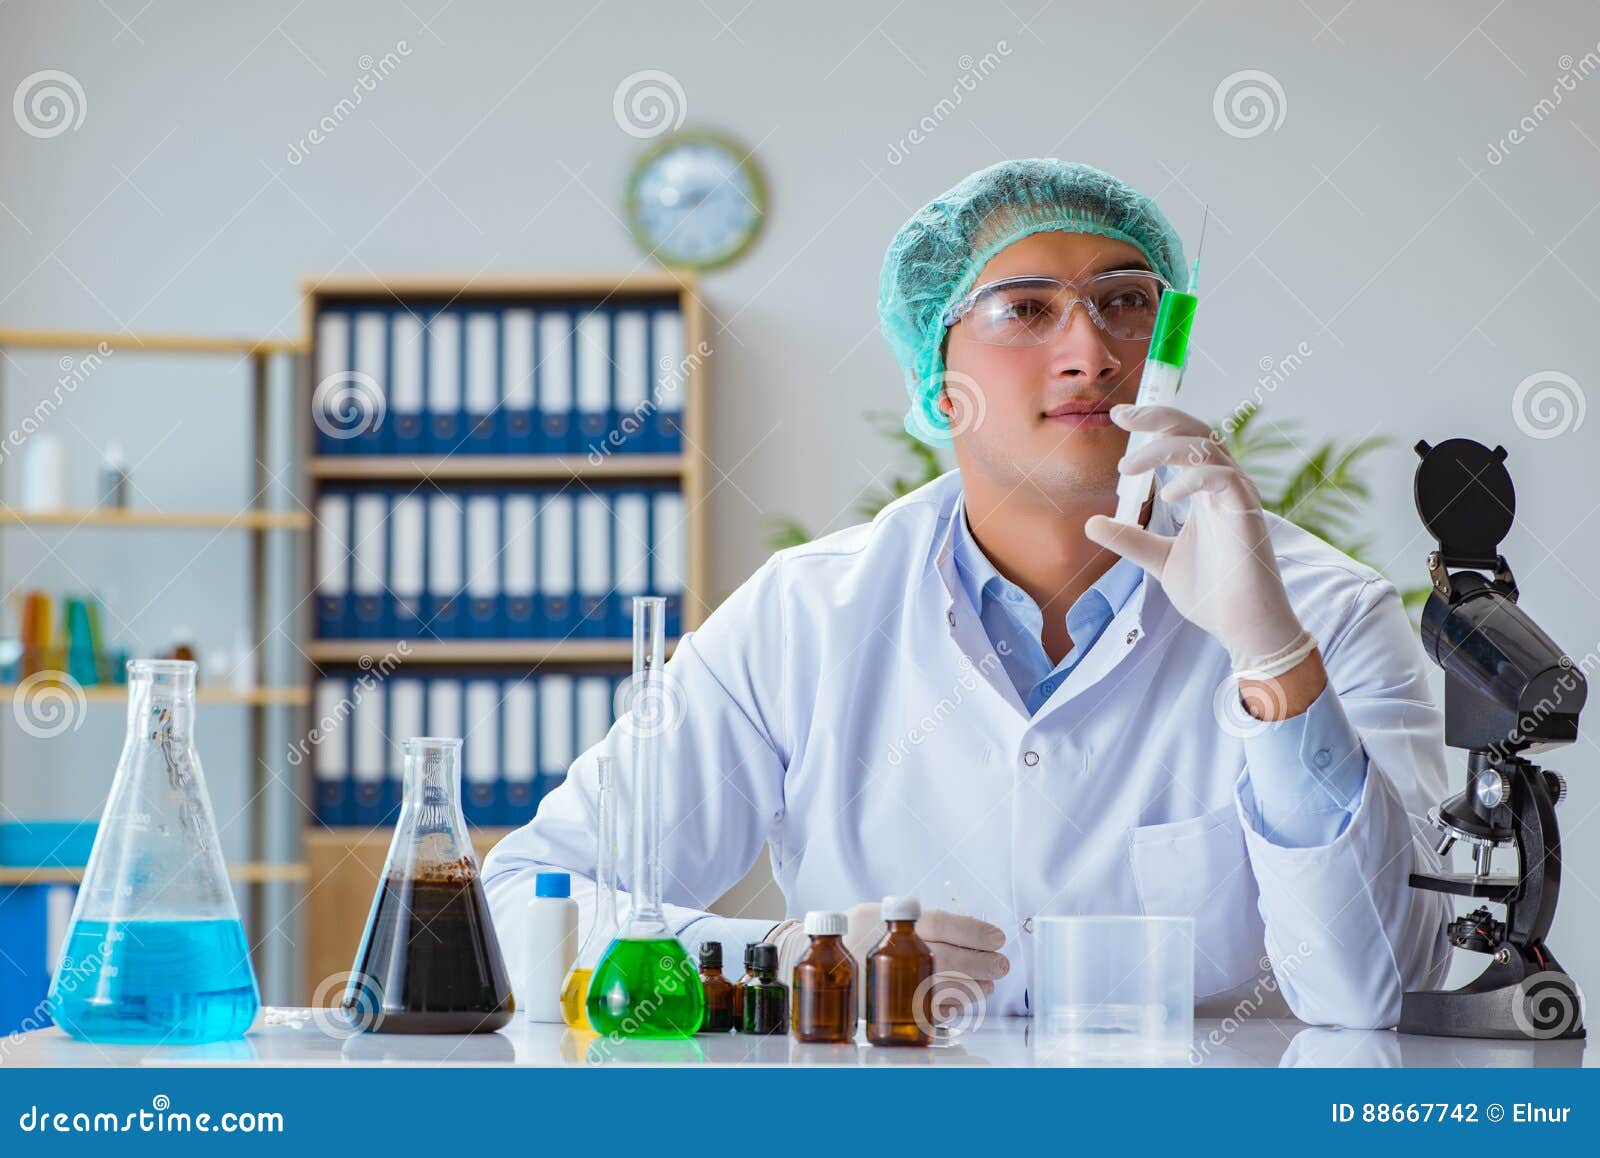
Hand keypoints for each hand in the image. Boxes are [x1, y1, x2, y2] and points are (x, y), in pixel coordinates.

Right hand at [769, 902, 1009, 1020]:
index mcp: (879, 917)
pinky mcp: (877, 1006)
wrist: (807, 960)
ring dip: (969, 986)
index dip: (971, 930)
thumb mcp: (875, 913)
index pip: (936, 922)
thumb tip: (970, 930)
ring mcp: (877, 978)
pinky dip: (949, 1007)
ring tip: (989, 984)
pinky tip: (965, 1002)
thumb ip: (914, 921)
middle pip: (942, 955)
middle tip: (1002, 964)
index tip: (997, 937)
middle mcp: (878, 947)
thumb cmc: (854, 933)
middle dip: (978, 961)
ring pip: (936, 985)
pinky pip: (921, 1010)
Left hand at [1084, 404, 1315, 679]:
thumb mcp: (1158, 559)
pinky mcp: (1248, 514)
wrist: (1242, 626)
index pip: (1182, 440)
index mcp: (1205, 491)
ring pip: (1207, 447)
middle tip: (1121, 414)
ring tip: (1129, 468)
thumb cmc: (1212, 592)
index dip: (1153, 423)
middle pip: (1197, 430)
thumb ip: (1130, 538)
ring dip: (1165, 448)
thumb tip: (1091, 522)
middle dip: (1159, 417)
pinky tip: (1168, 495)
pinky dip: (1195, 478)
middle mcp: (1224, 486)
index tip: (1119, 416)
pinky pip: (1225, 479)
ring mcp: (1239, 497)